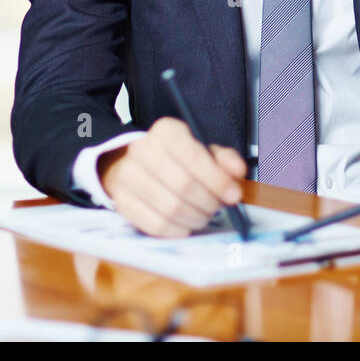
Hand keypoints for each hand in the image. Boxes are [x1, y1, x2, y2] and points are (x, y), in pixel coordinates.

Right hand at [97, 117, 246, 236]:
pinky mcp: (122, 202)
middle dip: (208, 201)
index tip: (234, 194)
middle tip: (219, 207)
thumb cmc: (178, 160)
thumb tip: (237, 171)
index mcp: (166, 131)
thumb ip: (224, 159)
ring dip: (195, 216)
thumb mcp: (203, 151)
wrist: (138, 166)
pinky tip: (187, 224)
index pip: (193, 155)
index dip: (217, 179)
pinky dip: (177, 229)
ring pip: (170, 207)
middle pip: (183, 184)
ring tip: (204, 215)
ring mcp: (127, 176)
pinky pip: (154, 224)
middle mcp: (142, 149)